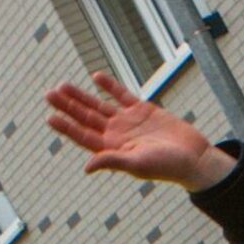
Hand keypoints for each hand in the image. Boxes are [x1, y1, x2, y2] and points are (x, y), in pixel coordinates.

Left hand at [46, 74, 234, 188]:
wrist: (194, 157)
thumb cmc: (168, 166)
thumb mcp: (138, 164)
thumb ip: (113, 161)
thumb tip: (87, 166)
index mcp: (113, 149)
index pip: (84, 136)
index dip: (67, 126)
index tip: (50, 117)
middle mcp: (117, 135)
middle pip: (87, 118)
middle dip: (68, 106)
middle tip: (49, 94)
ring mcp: (129, 122)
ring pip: (100, 105)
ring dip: (82, 96)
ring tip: (63, 86)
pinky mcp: (143, 110)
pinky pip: (122, 96)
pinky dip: (110, 87)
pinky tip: (96, 77)